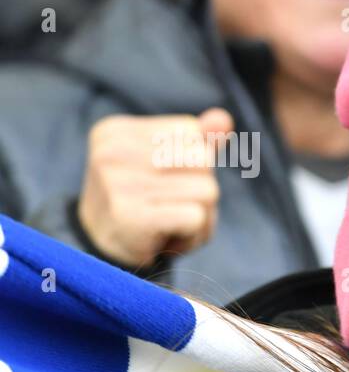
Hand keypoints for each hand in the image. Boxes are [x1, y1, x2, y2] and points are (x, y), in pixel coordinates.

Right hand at [77, 108, 232, 268]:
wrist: (102, 252)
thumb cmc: (141, 204)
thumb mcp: (165, 167)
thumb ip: (196, 142)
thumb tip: (223, 119)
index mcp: (117, 131)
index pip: (190, 132)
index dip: (191, 163)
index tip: (161, 183)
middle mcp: (113, 151)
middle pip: (203, 159)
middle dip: (200, 189)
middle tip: (168, 207)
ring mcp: (118, 183)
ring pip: (207, 190)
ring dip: (200, 215)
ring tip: (169, 224)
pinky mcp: (131, 216)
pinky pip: (196, 216)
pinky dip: (194, 233)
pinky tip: (168, 238)